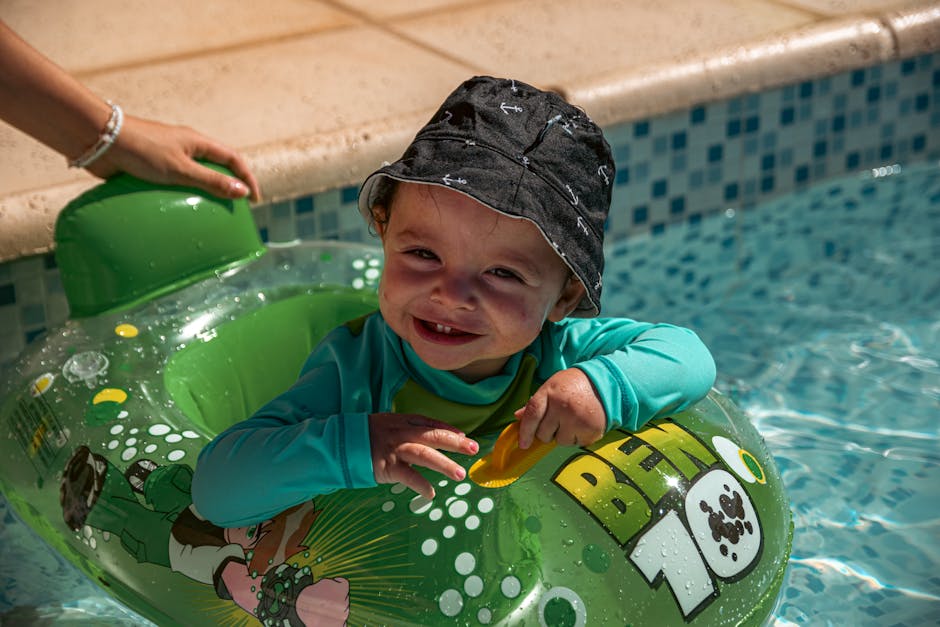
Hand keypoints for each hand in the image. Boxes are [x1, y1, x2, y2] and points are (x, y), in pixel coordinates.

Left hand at [89, 115, 260, 200]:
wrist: (99, 140)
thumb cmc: (142, 150)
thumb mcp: (181, 169)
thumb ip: (211, 181)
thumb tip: (242, 193)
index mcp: (197, 142)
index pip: (233, 159)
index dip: (247, 179)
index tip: (253, 201)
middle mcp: (185, 148)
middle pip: (215, 168)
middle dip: (227, 188)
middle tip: (232, 210)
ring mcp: (167, 158)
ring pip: (193, 178)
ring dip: (202, 194)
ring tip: (206, 216)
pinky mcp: (150, 169)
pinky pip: (172, 185)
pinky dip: (179, 198)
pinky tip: (176, 213)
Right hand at [369, 413, 478, 498]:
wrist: (342, 443)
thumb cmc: (367, 436)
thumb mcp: (387, 425)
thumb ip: (407, 429)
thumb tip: (430, 438)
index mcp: (402, 421)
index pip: (430, 423)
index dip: (448, 429)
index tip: (463, 435)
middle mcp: (401, 433)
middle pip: (433, 436)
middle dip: (455, 442)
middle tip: (474, 449)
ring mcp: (395, 449)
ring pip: (424, 455)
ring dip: (444, 464)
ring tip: (460, 474)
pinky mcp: (387, 466)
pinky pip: (408, 476)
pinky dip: (421, 485)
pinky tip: (431, 493)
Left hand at [515, 368, 606, 448]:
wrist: (603, 383)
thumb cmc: (573, 385)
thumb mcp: (551, 387)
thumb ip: (535, 403)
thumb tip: (518, 416)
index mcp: (550, 392)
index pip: (532, 415)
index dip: (525, 431)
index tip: (523, 444)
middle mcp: (562, 406)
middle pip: (544, 433)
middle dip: (547, 432)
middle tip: (558, 420)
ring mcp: (577, 419)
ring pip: (560, 441)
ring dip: (564, 435)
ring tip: (572, 420)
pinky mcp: (591, 429)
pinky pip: (576, 444)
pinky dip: (578, 438)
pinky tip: (582, 424)